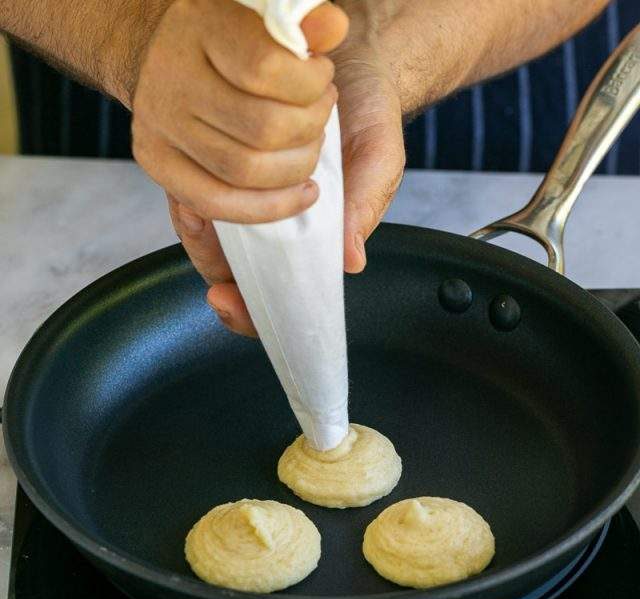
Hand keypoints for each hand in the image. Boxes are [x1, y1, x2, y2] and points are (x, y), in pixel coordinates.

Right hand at [133, 0, 347, 223]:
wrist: (158, 50)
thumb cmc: (221, 34)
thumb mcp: (260, 12)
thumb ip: (299, 20)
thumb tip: (332, 27)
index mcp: (198, 29)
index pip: (265, 68)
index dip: (310, 83)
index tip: (322, 77)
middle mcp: (172, 80)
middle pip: (263, 128)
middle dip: (310, 128)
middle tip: (320, 115)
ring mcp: (160, 127)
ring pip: (245, 171)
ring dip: (296, 168)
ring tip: (311, 148)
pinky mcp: (158, 164)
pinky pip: (217, 202)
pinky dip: (268, 207)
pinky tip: (300, 194)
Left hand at [170, 18, 404, 334]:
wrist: (351, 61)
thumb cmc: (369, 119)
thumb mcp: (376, 162)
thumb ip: (364, 210)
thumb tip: (351, 260)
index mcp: (310, 244)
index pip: (275, 295)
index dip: (247, 311)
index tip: (226, 300)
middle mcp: (274, 228)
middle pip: (230, 271)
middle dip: (210, 266)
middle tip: (204, 240)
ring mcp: (248, 198)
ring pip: (208, 235)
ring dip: (194, 228)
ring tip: (193, 209)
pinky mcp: (227, 165)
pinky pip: (200, 189)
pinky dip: (191, 188)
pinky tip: (192, 176)